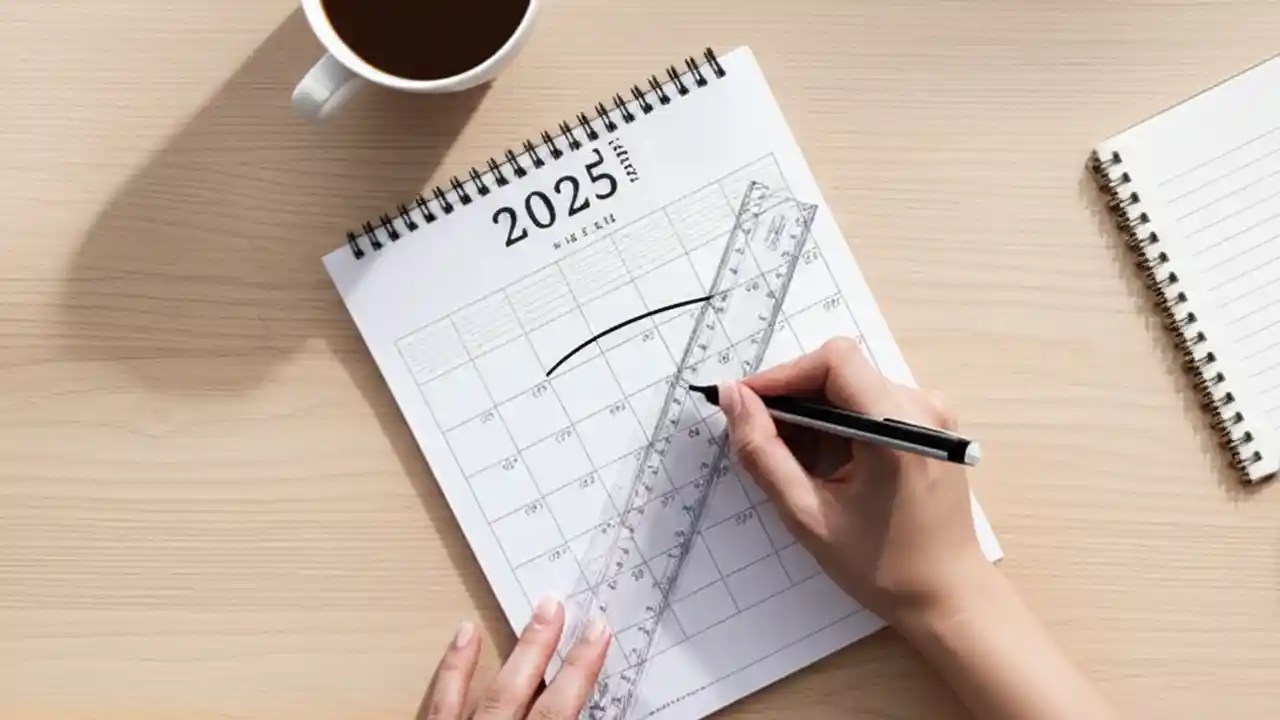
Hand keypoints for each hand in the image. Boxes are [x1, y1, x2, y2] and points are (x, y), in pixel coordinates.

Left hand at [422, 598, 609, 719]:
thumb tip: (577, 702)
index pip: (558, 710)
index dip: (581, 670)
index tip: (599, 631)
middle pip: (521, 691)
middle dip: (543, 649)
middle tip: (558, 605)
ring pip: (490, 693)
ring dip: (516, 651)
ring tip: (538, 611)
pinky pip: (441, 703)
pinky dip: (454, 668)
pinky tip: (466, 633)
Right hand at [718, 337, 987, 625]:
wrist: (946, 594)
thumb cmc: (880, 565)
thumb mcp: (807, 514)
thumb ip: (763, 451)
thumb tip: (732, 398)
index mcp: (897, 428)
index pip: (834, 360)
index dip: (783, 374)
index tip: (746, 403)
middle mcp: (922, 407)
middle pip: (841, 369)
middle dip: (793, 396)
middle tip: (760, 436)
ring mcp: (932, 413)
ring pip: (853, 384)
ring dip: (814, 411)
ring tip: (793, 458)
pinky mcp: (931, 424)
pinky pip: (871, 401)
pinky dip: (838, 421)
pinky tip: (825, 461)